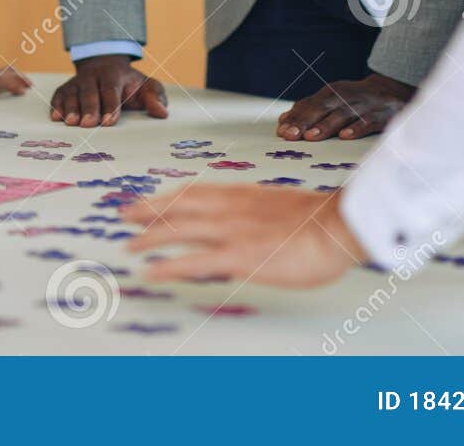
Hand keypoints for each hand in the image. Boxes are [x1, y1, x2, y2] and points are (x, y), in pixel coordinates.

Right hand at [49, 55, 167, 126]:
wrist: (105, 64)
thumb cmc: (128, 83)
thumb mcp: (146, 86)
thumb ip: (155, 97)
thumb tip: (162, 112)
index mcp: (114, 75)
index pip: (111, 90)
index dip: (110, 106)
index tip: (109, 122)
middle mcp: (93, 76)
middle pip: (90, 92)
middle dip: (88, 108)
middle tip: (87, 124)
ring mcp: (78, 82)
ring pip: (72, 93)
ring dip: (71, 107)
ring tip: (70, 123)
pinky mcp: (66, 88)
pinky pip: (59, 95)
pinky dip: (56, 105)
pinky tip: (56, 117)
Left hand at [123, 184, 364, 287]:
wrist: (339, 224)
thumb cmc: (321, 221)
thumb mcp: (282, 207)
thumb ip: (259, 213)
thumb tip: (250, 226)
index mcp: (242, 195)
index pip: (195, 191)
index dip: (168, 196)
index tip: (149, 199)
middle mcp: (230, 209)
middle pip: (178, 206)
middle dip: (148, 210)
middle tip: (125, 215)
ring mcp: (232, 232)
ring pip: (178, 231)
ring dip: (149, 237)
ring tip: (130, 246)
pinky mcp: (239, 256)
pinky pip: (193, 261)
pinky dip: (168, 265)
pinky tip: (150, 272)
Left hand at [276, 72, 414, 140]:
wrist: (392, 91)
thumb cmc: (354, 100)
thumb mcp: (332, 100)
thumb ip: (308, 109)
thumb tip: (282, 121)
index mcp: (331, 92)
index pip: (310, 105)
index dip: (296, 118)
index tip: (282, 132)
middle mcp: (346, 97)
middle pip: (322, 108)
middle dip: (305, 121)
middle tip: (291, 135)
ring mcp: (364, 105)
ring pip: (343, 115)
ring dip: (326, 125)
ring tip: (311, 136)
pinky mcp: (382, 115)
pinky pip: (368, 122)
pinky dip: (356, 128)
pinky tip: (345, 136)